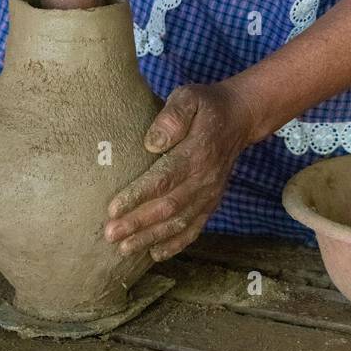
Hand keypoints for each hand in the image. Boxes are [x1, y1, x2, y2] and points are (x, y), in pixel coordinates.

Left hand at [103, 79, 256, 261]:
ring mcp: (210, 193)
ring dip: (151, 237)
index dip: (138, 195)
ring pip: (179, 222)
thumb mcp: (189, 96)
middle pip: (168, 207)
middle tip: (110, 235)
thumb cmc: (206, 106)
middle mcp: (204, 178)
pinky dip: (176, 244)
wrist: (239, 118)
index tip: (113, 208)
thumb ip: (172, 116)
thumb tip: (151, 143)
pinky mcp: (212, 202)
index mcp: (197, 152)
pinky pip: (195, 228)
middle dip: (138, 223)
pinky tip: (155, 254)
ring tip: (125, 249)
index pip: (164, 178)